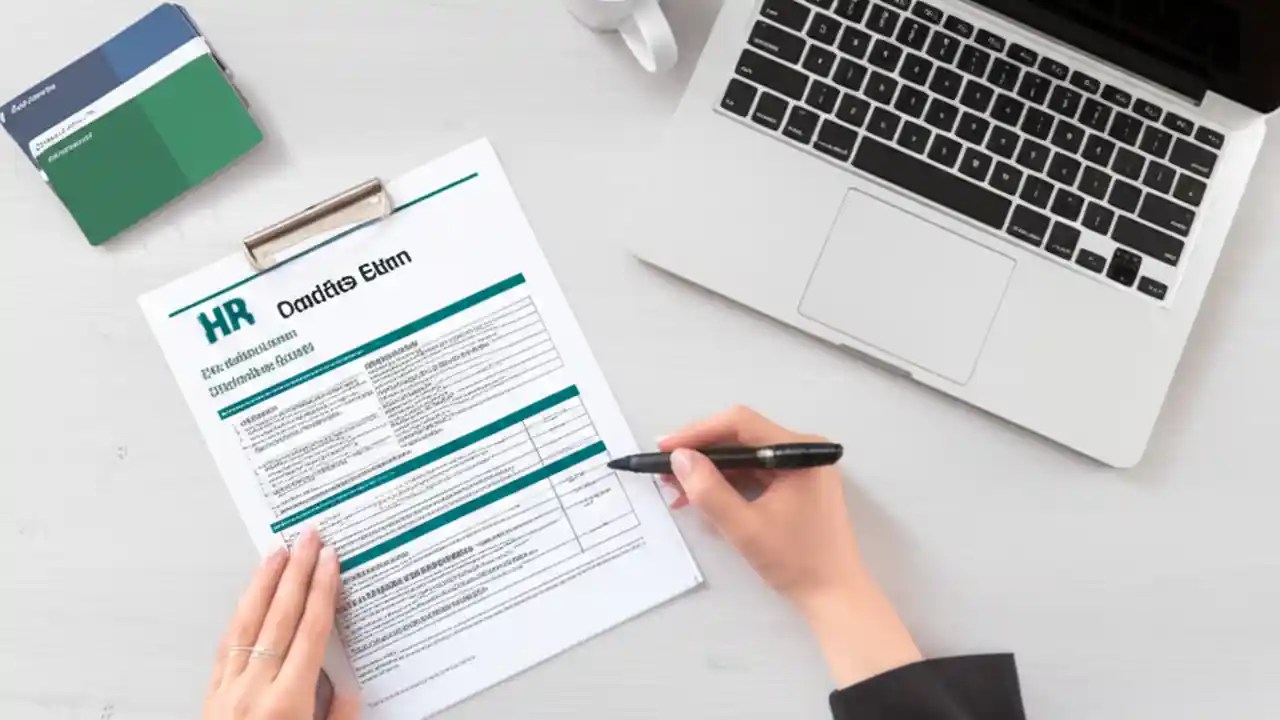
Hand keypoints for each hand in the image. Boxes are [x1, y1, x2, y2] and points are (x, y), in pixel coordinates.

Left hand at [203, 528, 360, 719]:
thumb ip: (338, 717)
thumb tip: (345, 687)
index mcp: (287, 703)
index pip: (310, 631)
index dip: (323, 591)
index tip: (331, 561)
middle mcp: (254, 691)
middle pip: (280, 617)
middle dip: (297, 572)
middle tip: (310, 538)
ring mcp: (227, 692)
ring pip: (247, 624)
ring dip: (264, 583)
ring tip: (277, 553)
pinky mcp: (210, 699)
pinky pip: (227, 645)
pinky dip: (240, 616)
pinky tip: (248, 600)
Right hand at [661, 407, 921, 685]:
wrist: (836, 597)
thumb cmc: (796, 562)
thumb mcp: (745, 528)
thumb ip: (709, 491)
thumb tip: (680, 457)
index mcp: (800, 451)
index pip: (741, 424)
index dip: (698, 433)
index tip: (664, 449)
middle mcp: (803, 451)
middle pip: (742, 437)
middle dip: (701, 454)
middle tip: (664, 471)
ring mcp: (802, 469)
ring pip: (746, 456)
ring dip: (711, 471)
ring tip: (676, 488)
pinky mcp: (797, 486)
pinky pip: (756, 473)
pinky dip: (728, 483)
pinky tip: (701, 497)